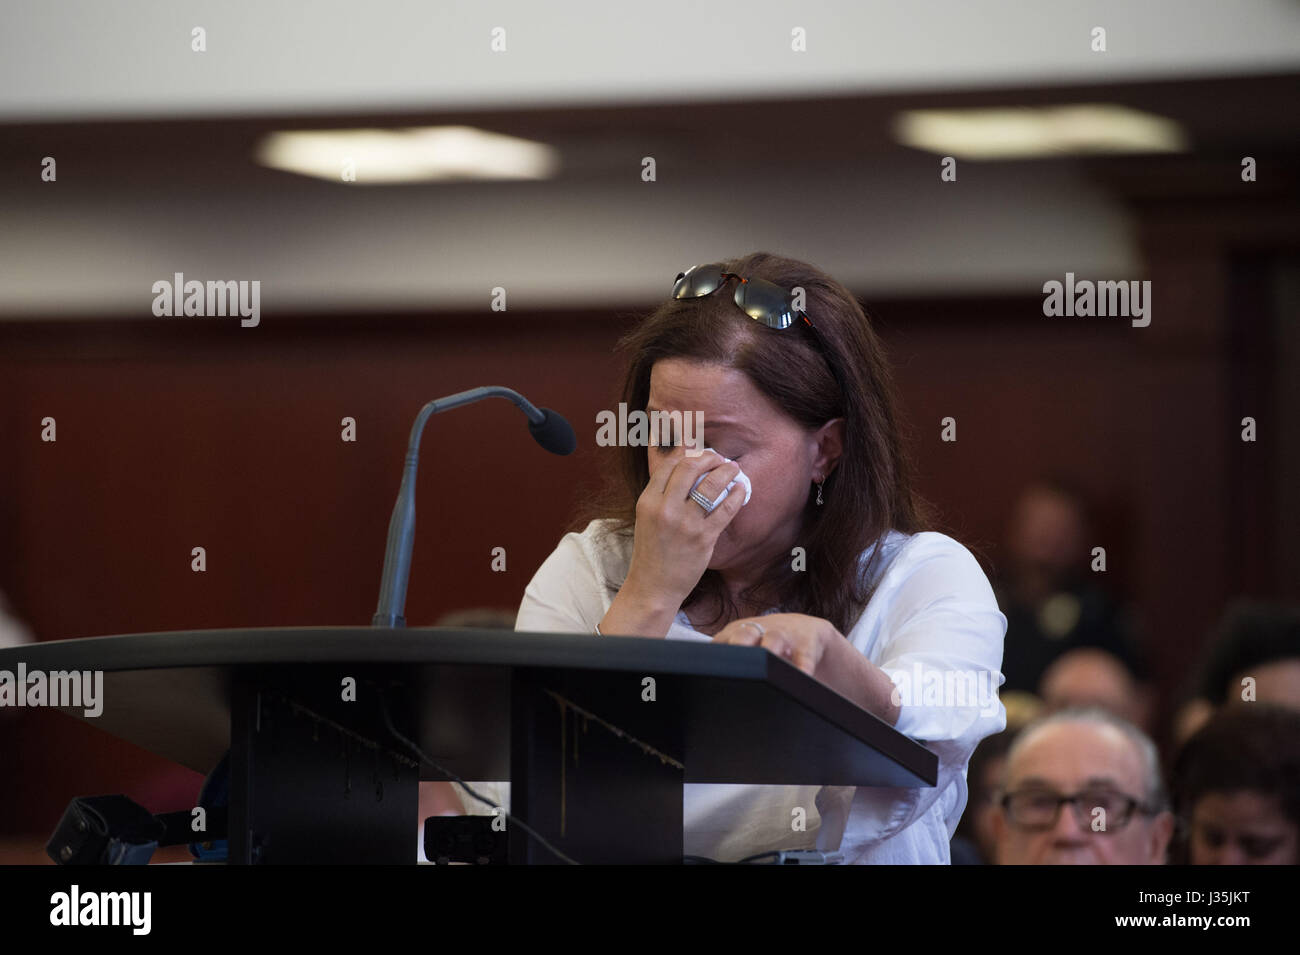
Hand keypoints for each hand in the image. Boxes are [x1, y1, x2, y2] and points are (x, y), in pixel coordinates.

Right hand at [623, 445, 745, 607]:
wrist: (653, 587)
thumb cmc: (651, 552)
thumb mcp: (646, 518)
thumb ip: (661, 495)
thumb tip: (684, 468)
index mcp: (647, 501)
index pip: (669, 465)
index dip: (687, 453)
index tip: (699, 452)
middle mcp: (664, 509)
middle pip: (690, 468)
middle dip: (709, 457)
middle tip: (719, 458)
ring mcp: (685, 523)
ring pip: (711, 484)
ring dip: (726, 471)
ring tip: (733, 468)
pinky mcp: (704, 538)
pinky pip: (725, 509)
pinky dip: (736, 495)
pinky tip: (740, 489)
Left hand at [711, 612, 835, 677]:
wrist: (808, 631)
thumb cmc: (767, 647)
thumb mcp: (746, 650)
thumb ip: (726, 666)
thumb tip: (697, 693)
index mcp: (736, 634)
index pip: (720, 643)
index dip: (713, 659)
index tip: (705, 675)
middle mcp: (758, 631)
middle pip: (744, 634)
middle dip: (737, 646)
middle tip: (733, 666)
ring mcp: (784, 634)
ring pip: (775, 639)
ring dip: (770, 651)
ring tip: (767, 671)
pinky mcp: (807, 641)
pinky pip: (805, 654)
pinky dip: (803, 666)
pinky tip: (802, 677)